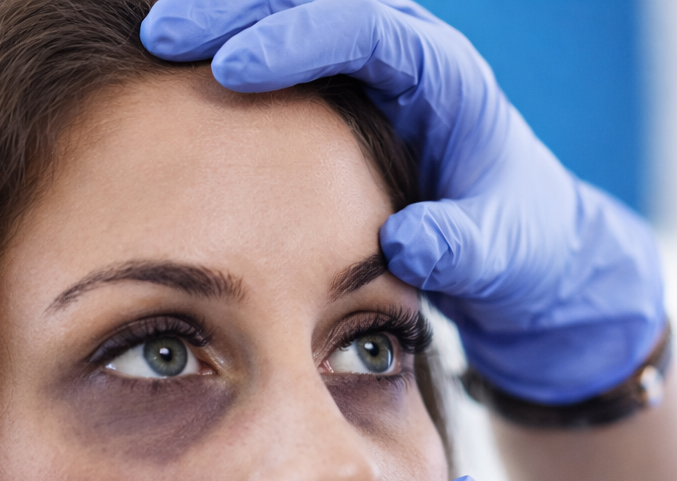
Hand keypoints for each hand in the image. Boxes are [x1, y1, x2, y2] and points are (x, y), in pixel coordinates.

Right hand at [138, 0, 666, 404]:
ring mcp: (371, 71)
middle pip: (314, 1)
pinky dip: (233, 50)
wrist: (522, 250)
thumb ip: (461, 249)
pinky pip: (283, 53)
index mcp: (447, 79)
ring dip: (225, 18)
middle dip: (238, 8)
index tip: (232, 69)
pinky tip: (174, 69)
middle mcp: (407, 57)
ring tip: (154, 40)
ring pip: (292, 15)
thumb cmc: (516, 247)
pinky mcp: (344, 96)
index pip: (367, 28)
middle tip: (162, 34)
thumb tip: (404, 242)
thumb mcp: (501, 258)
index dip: (296, 38)